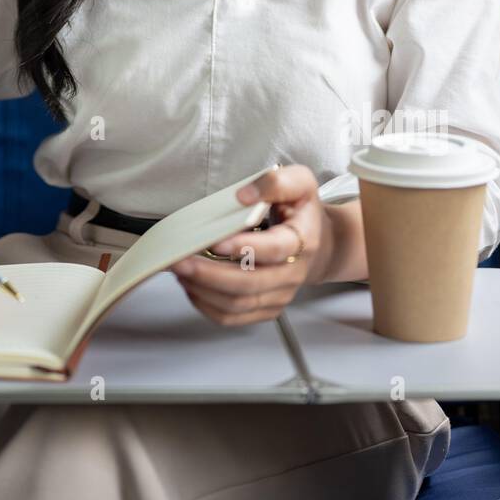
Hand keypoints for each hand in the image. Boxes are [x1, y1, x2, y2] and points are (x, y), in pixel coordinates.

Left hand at [169, 165, 332, 326]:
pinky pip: (233, 316)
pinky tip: (192, 286)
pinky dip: (207, 305)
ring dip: (203, 290)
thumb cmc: (302, 212)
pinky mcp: (266, 308)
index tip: (214, 241)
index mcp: (302, 241)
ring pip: (237, 304)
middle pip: (249, 284)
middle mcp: (292, 274)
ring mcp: (279, 295)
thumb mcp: (300, 183)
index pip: (274, 250)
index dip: (244, 248)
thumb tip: (243, 195)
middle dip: (209, 274)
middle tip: (180, 261)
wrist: (320, 245)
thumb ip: (276, 183)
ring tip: (180, 271)